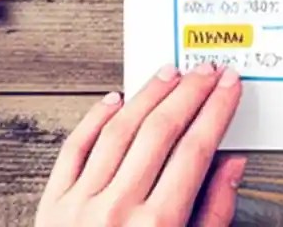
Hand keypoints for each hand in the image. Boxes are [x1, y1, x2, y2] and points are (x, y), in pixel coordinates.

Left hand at [36, 63, 245, 226]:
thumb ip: (214, 213)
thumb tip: (231, 166)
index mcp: (159, 226)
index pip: (196, 148)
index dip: (217, 110)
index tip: (230, 88)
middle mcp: (118, 210)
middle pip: (160, 130)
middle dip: (190, 93)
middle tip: (208, 72)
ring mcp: (80, 205)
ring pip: (119, 130)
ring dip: (148, 95)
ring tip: (169, 74)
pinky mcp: (51, 206)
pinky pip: (75, 149)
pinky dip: (95, 119)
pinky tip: (114, 101)